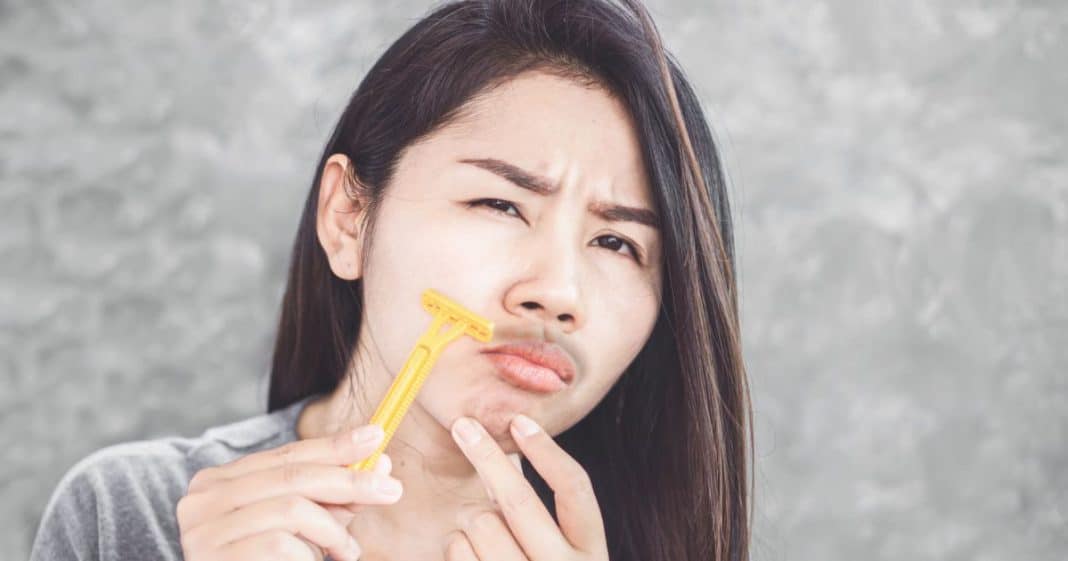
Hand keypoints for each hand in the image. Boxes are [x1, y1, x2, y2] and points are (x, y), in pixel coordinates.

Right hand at [176, 424, 402, 560]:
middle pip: (292, 476)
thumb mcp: (299, 525)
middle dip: (349, 480)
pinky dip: (309, 555)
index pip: (287, 454)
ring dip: (332, 531)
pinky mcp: (213, 558)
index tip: (376, 436)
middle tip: (390, 489)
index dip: (334, 446)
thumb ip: (331, 497)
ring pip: (291, 510)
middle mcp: (203, 500)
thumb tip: (380, 464)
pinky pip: (280, 545)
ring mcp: (203, 531)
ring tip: (346, 551)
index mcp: (220, 482)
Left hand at [444, 415, 609, 560]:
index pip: (574, 489)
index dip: (548, 451)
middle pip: (518, 500)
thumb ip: (545, 518)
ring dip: (472, 522)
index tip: (520, 421)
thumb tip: (510, 451)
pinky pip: (457, 551)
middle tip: (463, 425)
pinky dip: (456, 548)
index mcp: (591, 554)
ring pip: (480, 524)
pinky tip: (468, 557)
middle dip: (486, 455)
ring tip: (483, 541)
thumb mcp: (565, 557)